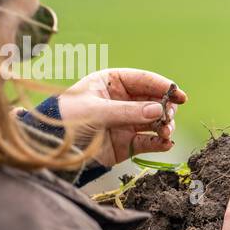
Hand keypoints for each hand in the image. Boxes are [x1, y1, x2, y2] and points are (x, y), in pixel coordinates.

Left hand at [55, 68, 187, 166]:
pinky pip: (149, 141)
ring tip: (166, 133)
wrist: (51, 149)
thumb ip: (127, 112)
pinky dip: (160, 143)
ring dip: (165, 126)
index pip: (143, 80)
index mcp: (111, 83)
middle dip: (166, 108)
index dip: (162, 86)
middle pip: (154, 100)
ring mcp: (126, 122)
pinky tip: (165, 144)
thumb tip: (157, 111)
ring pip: (155, 121)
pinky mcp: (127, 143)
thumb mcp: (95, 112)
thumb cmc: (66, 120)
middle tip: (169, 117)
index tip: (179, 95)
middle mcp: (122, 101)